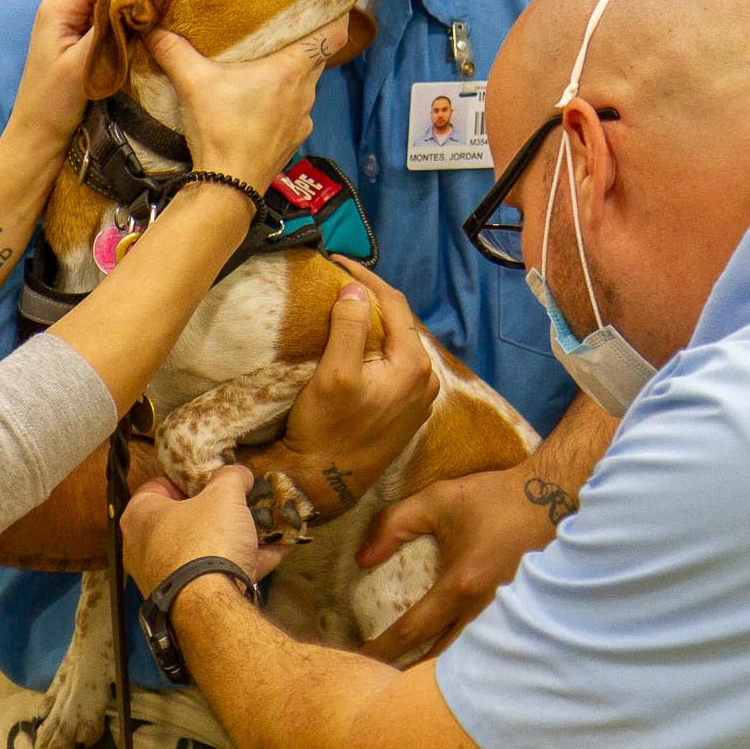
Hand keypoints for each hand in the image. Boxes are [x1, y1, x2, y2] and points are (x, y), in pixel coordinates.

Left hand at [6, 0, 118, 156]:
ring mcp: (63, 14)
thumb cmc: (57, 101)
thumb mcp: (85, 63)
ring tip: (140, 4)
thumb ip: (108, 23)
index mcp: (58, 6)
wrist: (38, 132)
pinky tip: (130, 19)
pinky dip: (114, 0)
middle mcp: (58, 2)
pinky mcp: (71, 28)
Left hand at [122, 464, 288, 598]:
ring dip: (238, 538)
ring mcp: (166, 577)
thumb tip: (238, 473)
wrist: (211, 608)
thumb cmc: (205, 540)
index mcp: (141, 516)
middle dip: (218, 511)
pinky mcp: (189, 600)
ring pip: (206, 549)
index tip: (212, 477)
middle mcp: (145, 547)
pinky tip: (279, 549)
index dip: (188, 478)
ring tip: (267, 523)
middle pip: (186, 520)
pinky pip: (219, 575)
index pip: (159, 485)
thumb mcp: (224, 496)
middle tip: (241, 500)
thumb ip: (231, 477)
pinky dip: (247, 563)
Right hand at [147, 13, 346, 191]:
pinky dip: (284, 103)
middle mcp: (305, 92)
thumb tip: (152, 27)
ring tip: (268, 65)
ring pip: (305, 86)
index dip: (336, 16)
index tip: (328, 4)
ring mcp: (302, 119)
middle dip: (304, 42)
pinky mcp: (293, 140)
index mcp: (291, 70)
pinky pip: (295, 112)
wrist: (229, 187)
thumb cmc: (221, 130)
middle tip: (284, 27)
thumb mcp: (193, 84)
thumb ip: (173, 51)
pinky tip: (260, 104)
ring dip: (291, 75)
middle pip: (317, 58)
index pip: (333, 35)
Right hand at [244, 260, 437, 519]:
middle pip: (400, 322)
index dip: (365, 279)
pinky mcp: (405, 412)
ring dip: (374, 322)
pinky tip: (355, 343)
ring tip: (343, 307)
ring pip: (398, 343)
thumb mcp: (334, 374)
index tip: (335, 263)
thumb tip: (356, 290)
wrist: (324, 485)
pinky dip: (377, 346)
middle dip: (370, 298)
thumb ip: (350, 328)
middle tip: (337, 282)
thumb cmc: (327, 431)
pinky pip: (395, 364)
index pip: (394, 304)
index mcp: (413, 365)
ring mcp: (418, 398)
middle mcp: (425, 379)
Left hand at [356, 460, 556, 664]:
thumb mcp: (436, 500)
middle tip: (380, 673)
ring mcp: (506, 618)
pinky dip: (462, 654)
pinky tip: (448, 652)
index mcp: (461, 585)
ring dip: (435, 665)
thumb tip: (362, 559)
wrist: (553, 498)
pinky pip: (485, 645)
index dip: (384, 647)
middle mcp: (485, 610)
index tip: (362, 657)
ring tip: (407, 669)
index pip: (414, 629)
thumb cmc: (493, 499)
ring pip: (465, 655)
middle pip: (439, 656)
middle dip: (408, 668)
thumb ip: (393, 525)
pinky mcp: (519, 615)